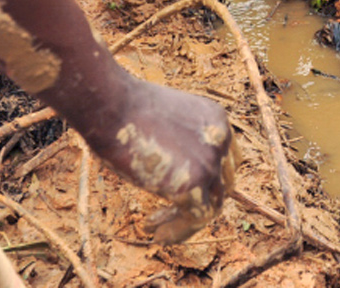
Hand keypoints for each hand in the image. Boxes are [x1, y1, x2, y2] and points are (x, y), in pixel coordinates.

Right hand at [92, 74, 233, 244]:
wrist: (112, 105)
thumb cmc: (124, 110)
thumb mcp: (164, 120)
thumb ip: (177, 141)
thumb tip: (169, 169)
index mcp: (215, 119)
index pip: (227, 158)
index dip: (207, 178)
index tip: (176, 191)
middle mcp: (220, 138)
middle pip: (223, 182)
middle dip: (197, 200)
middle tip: (163, 213)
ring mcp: (211, 160)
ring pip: (213, 203)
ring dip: (185, 219)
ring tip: (156, 227)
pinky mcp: (195, 183)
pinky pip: (198, 218)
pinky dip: (179, 231)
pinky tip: (156, 234)